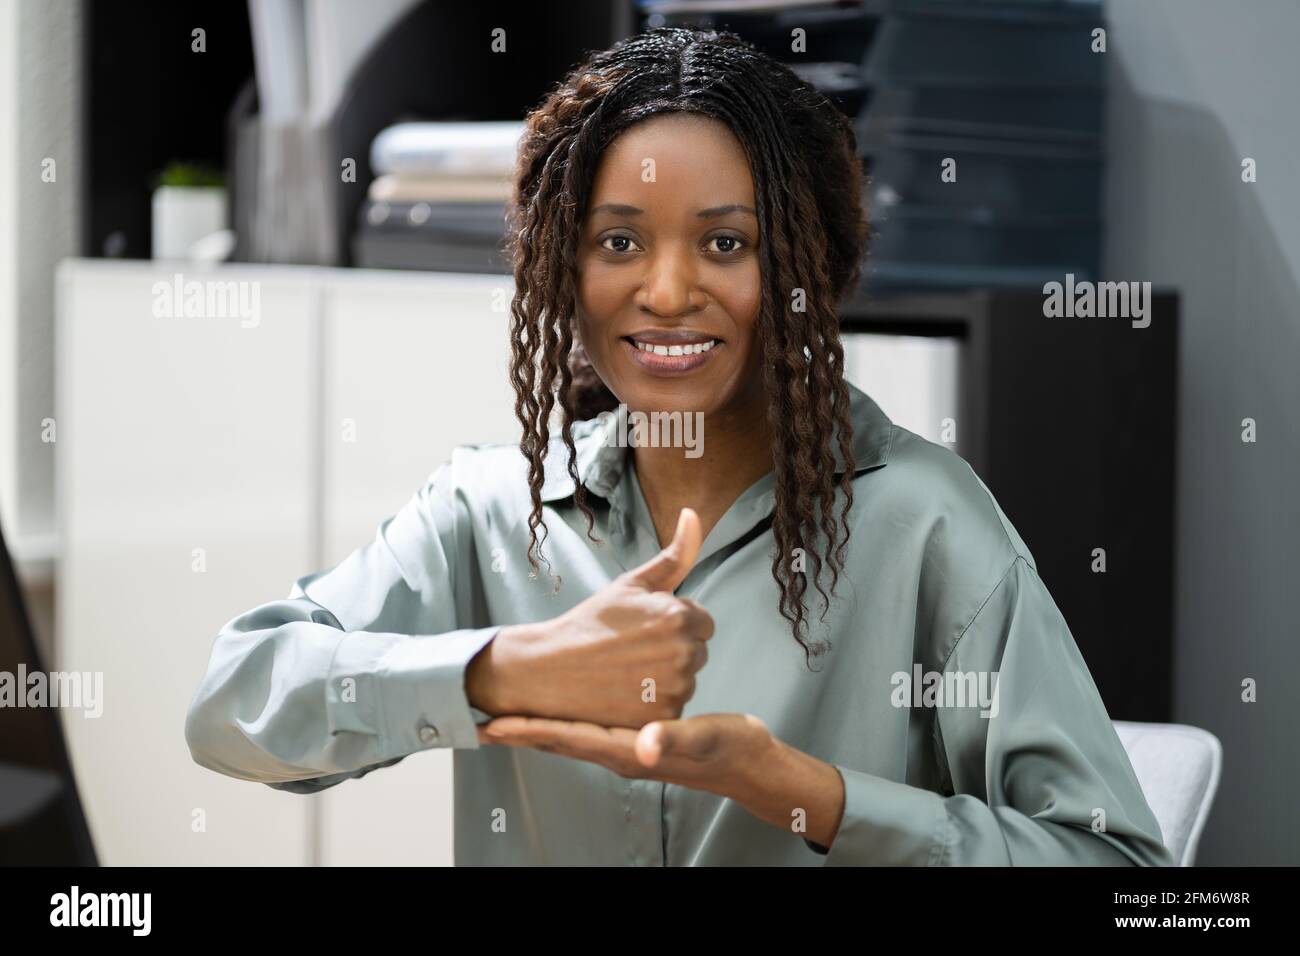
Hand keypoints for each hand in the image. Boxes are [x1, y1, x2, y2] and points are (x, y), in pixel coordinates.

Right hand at [466, 508, 714, 727]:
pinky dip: (654, 704)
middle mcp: (683, 654)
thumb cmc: (591, 623)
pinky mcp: (662, 718)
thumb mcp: (631, 584)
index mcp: (680, 616)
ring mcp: (674, 689)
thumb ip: (675, 554)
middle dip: (672, 650)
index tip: (643, 628)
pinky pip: (674, 708)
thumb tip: (694, 514)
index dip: (674, 624)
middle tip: (631, 650)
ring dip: (665, 678)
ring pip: (687, 681)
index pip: (703, 622)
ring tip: (626, 672)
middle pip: (697, 652)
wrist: (549, 670)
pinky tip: (626, 694)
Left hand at [477, 712, 775, 797]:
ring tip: (508, 711)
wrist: (751, 763)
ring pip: (571, 734)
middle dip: (520, 729)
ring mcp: (628, 747)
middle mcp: (621, 752)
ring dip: (538, 724)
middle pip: (558, 739)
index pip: (566, 738)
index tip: (490, 723)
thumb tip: (646, 743)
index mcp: (628, 750)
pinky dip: (567, 718)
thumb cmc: (729, 750)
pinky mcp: (638, 737)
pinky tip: (563, 705)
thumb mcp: (704, 737)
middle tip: (479, 716)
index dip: (527, 730)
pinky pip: (590, 728)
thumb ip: (675, 740)